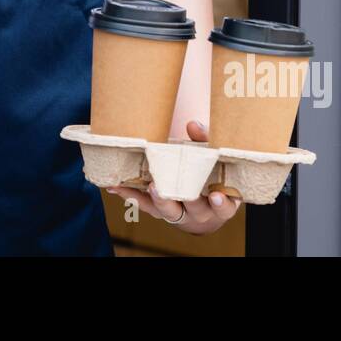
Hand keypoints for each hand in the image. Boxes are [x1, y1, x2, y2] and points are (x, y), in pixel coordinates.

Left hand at [105, 120, 241, 234]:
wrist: (202, 206)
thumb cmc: (211, 176)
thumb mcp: (215, 160)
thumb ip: (206, 142)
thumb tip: (193, 125)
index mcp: (221, 205)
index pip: (224, 207)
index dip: (221, 203)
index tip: (215, 196)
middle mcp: (201, 214)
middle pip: (193, 210)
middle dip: (182, 199)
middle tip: (166, 188)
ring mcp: (180, 215)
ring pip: (168, 211)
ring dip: (156, 199)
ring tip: (149, 186)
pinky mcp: (160, 212)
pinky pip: (146, 206)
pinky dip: (131, 196)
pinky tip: (116, 186)